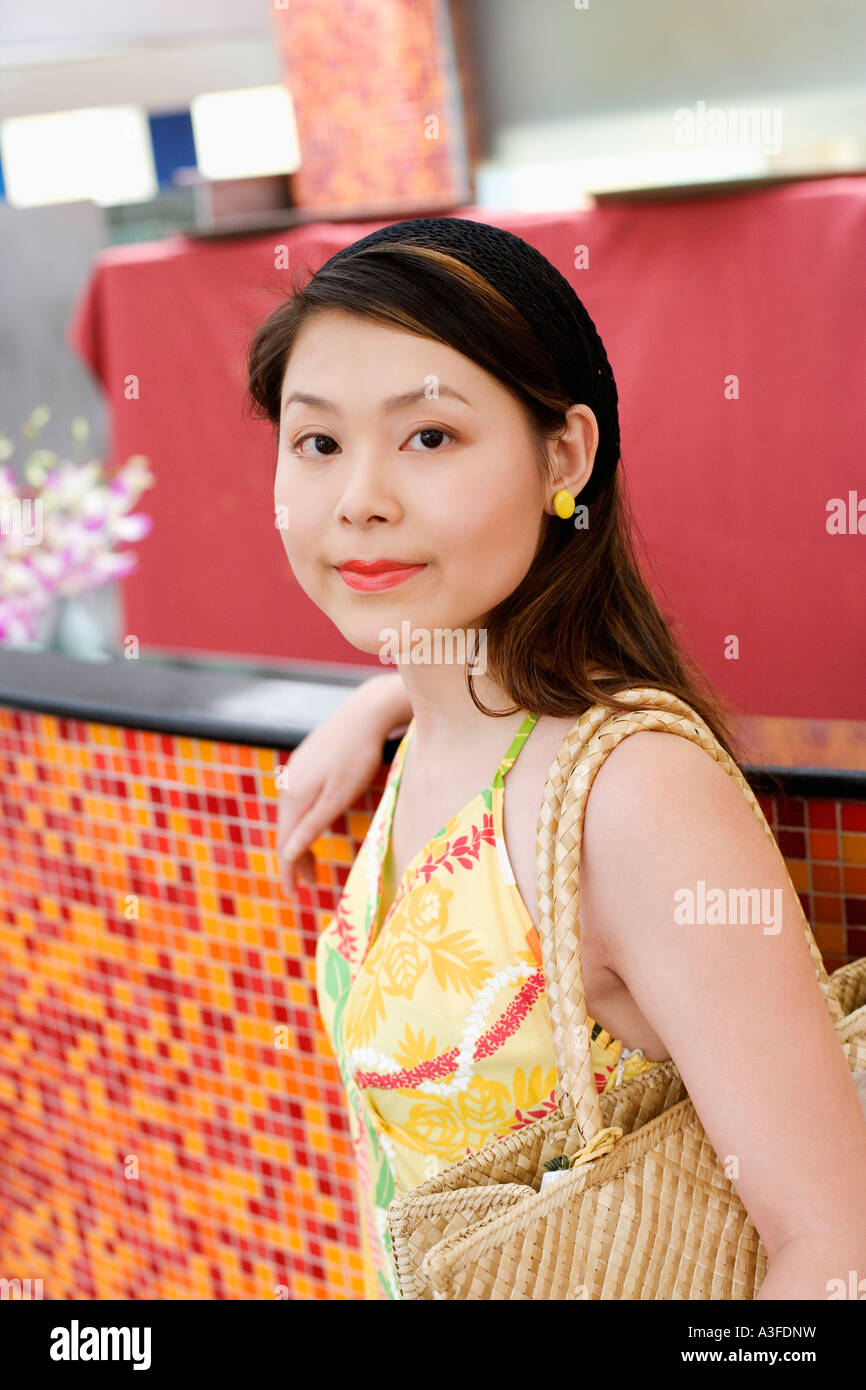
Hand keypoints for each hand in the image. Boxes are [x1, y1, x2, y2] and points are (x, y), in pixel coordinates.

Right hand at [276, 674, 410, 893]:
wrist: (365, 712)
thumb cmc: (358, 757)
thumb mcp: (338, 798)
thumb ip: (312, 826)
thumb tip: (287, 854)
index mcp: (294, 796)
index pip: (284, 844)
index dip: (288, 872)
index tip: (293, 895)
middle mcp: (287, 783)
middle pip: (286, 831)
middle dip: (297, 860)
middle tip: (312, 884)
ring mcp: (295, 771)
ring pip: (292, 815)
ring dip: (302, 840)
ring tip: (316, 861)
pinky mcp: (305, 761)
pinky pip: (298, 800)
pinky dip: (305, 820)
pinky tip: (317, 825)